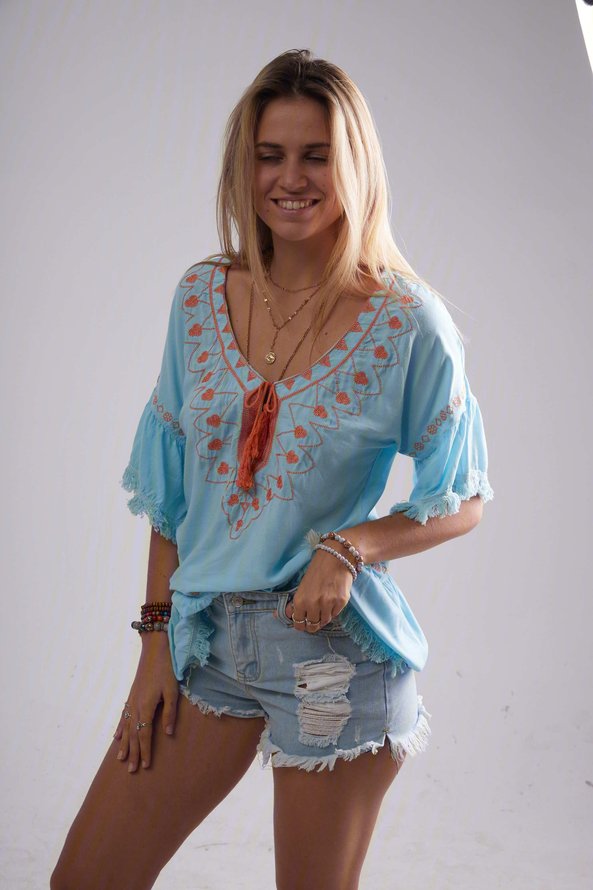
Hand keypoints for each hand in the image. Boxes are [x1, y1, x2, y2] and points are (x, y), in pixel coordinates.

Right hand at [112, 634, 178, 771]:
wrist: (155, 649)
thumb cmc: (167, 669)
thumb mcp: (172, 690)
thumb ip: (170, 712)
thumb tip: (168, 733)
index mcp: (146, 706)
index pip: (144, 734)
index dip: (145, 751)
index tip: (146, 766)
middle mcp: (135, 706)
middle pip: (133, 734)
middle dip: (133, 753)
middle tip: (131, 771)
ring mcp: (131, 700)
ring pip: (126, 727)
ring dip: (124, 744)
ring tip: (120, 759)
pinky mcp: (131, 695)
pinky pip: (123, 716)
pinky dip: (119, 728)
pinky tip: (116, 737)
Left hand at [275, 547, 353, 633]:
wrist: (336, 557)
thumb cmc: (317, 569)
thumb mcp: (302, 585)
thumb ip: (296, 603)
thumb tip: (288, 614)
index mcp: (300, 600)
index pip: (299, 623)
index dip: (300, 625)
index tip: (302, 623)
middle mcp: (313, 604)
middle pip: (312, 626)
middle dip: (312, 624)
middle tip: (313, 620)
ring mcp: (329, 604)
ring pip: (325, 621)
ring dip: (323, 617)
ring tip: (323, 608)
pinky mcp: (341, 602)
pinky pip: (335, 614)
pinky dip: (333, 611)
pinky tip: (332, 601)